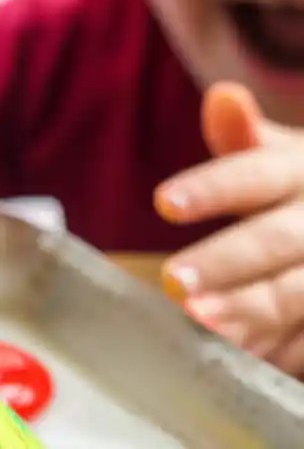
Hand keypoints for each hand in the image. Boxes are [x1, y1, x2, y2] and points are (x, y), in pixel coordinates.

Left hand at [156, 82, 303, 374]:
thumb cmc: (300, 189)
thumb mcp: (281, 156)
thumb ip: (243, 136)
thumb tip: (223, 97)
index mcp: (300, 171)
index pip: (253, 174)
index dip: (211, 189)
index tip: (162, 202)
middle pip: (274, 239)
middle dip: (225, 263)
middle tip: (174, 285)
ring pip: (297, 291)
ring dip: (249, 309)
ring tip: (202, 324)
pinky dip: (279, 348)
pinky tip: (242, 355)